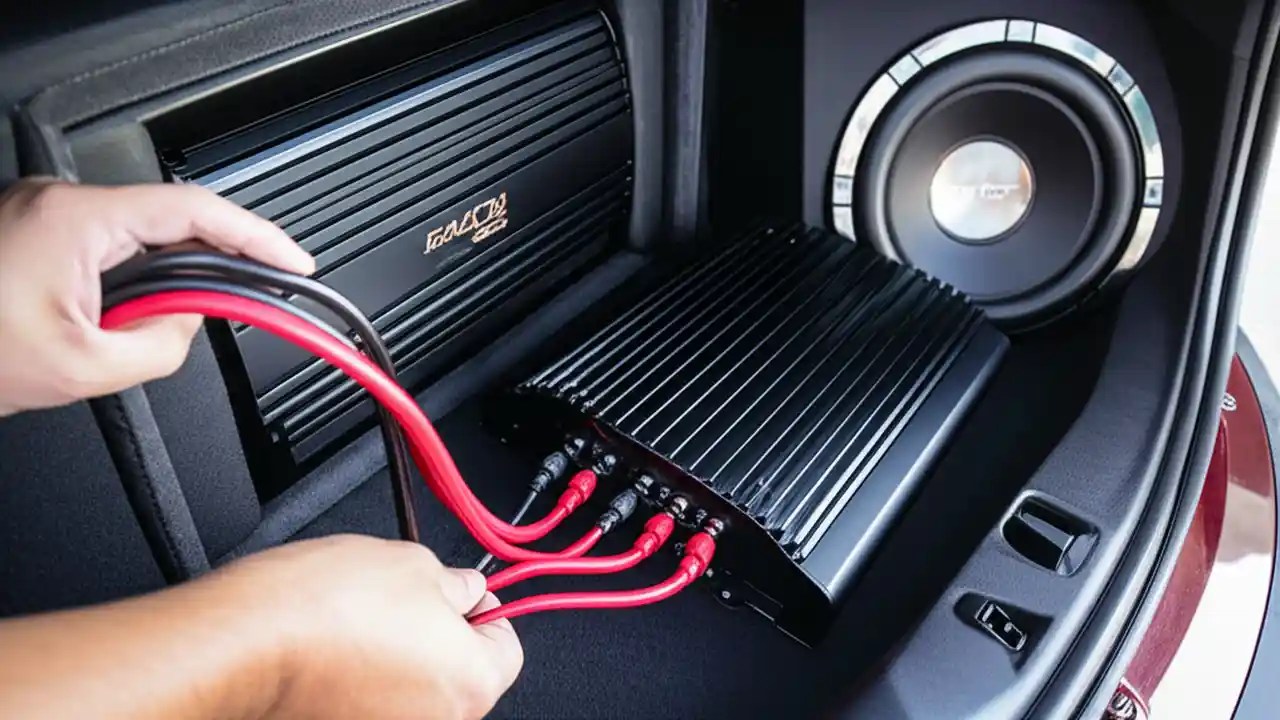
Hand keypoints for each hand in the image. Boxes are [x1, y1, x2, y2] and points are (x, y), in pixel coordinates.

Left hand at [0, 179, 313, 415]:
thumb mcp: (85, 369)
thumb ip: (163, 345)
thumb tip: (193, 324)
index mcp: (77, 221)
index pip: (195, 212)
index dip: (257, 237)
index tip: (293, 261)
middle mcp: (60, 202)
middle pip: (173, 220)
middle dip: (213, 263)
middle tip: (250, 301)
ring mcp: (45, 211)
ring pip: (140, 235)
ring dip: (166, 277)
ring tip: (162, 324)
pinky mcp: (36, 229)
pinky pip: (108, 243)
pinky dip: (133, 277)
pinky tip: (127, 314)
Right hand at [220, 535, 522, 718]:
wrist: (249, 640)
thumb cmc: (328, 606)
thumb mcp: (415, 563)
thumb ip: (455, 583)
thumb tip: (462, 589)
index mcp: (472, 682)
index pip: (507, 646)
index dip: (486, 611)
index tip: (463, 593)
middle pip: (461, 674)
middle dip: (441, 636)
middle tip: (409, 600)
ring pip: (415, 691)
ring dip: (401, 659)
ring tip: (364, 622)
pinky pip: (375, 703)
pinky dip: (364, 681)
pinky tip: (340, 650)